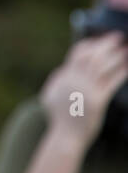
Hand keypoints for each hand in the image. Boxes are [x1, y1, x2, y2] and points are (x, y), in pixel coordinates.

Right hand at [40, 31, 127, 147]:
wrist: (66, 134)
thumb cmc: (59, 116)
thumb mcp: (51, 93)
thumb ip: (58, 79)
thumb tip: (65, 68)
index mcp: (64, 76)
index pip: (77, 53)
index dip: (90, 44)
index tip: (99, 41)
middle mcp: (74, 80)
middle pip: (92, 56)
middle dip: (105, 44)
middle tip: (117, 37)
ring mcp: (86, 90)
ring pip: (102, 67)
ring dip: (116, 56)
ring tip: (125, 49)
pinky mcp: (98, 100)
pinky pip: (111, 82)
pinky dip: (120, 72)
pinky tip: (127, 67)